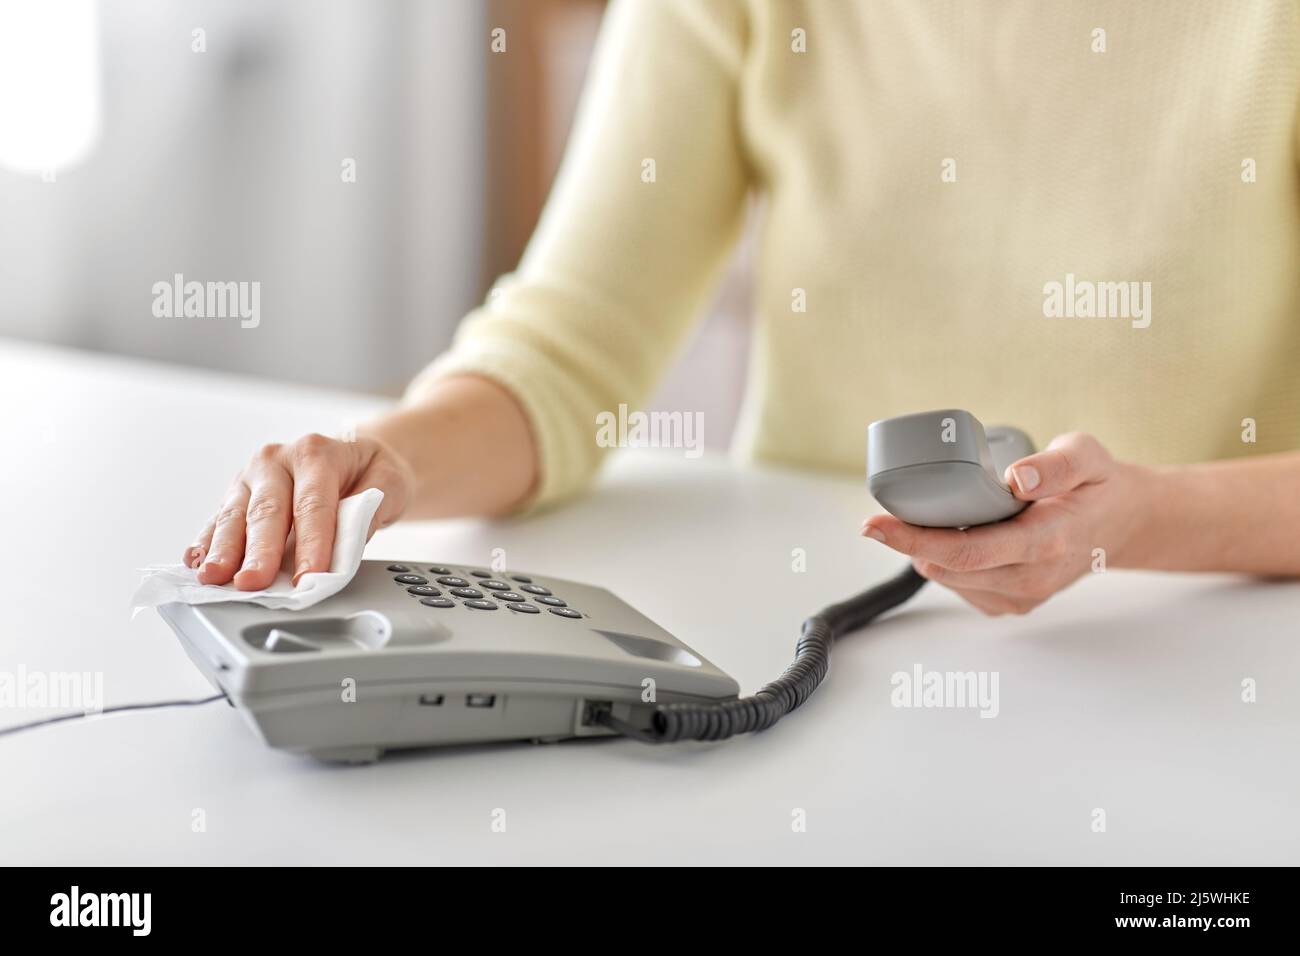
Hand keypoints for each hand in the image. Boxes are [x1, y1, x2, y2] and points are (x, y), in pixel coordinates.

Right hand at [185, 433, 413, 589]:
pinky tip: (196, 562)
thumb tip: (349, 542)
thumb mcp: (390, 481)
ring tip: (215, 577)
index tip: (309, 576)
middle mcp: (276, 460)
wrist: (353, 457)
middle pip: (267, 510)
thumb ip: (372, 508)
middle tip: (253, 582)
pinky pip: (218, 520)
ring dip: (223, 550)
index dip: (311, 544)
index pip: (313, 505)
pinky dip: (206, 542)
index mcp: (315, 453)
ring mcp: (251, 477)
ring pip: (234, 515)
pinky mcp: (236, 495)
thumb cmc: (369, 471)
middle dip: (258, 550)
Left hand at [861, 432, 1148, 614]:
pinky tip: (958, 536)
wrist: (1123, 524)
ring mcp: (1022, 596)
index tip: (873, 524)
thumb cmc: (1098, 485)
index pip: (967, 550)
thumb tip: (1014, 478)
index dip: (914, 538)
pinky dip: (948, 562)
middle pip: (948, 566)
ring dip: (928, 550)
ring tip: (933, 516)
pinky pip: (961, 585)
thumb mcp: (1088, 456)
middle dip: (908, 540)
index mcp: (1047, 540)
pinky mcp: (1011, 604)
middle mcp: (1032, 577)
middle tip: (885, 513)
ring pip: (949, 578)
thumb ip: (1055, 465)